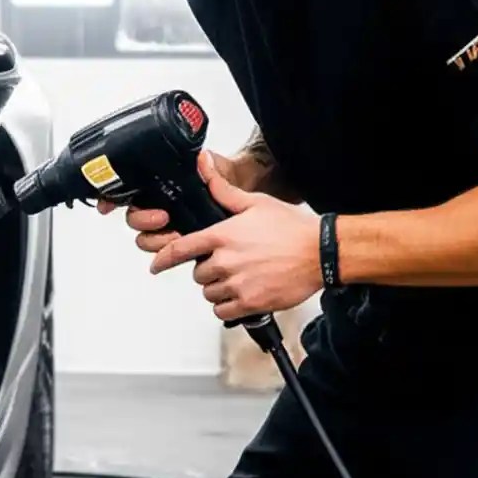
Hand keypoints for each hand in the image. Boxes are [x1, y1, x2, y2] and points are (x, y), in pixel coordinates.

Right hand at [96, 151, 240, 254]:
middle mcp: (160, 208)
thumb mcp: (220, 171)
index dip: (111, 200)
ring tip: (176, 234)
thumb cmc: (233, 182)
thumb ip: (208, 170)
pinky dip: (170, 254)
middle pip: (134, 221)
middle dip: (143, 221)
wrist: (247, 194)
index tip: (109, 205)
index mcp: (160, 188)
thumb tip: (203, 158)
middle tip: (163, 218)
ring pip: (146, 240)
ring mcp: (170, 228)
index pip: (126, 193)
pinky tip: (182, 247)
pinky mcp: (182, 245)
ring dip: (157, 239)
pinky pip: (166, 254)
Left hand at [148, 151, 323, 321]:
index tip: (156, 266)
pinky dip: (227, 305)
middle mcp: (226, 261)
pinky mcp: (251, 302)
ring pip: (210, 293)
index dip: (163, 259)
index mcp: (222, 236)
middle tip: (226, 264)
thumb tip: (203, 167)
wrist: (321, 252)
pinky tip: (240, 295)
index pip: (180, 249)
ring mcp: (238, 284)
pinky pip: (223, 310)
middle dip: (207, 270)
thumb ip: (223, 191)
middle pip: (197, 274)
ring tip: (237, 278)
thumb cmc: (292, 228)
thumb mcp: (255, 203)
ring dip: (218, 288)